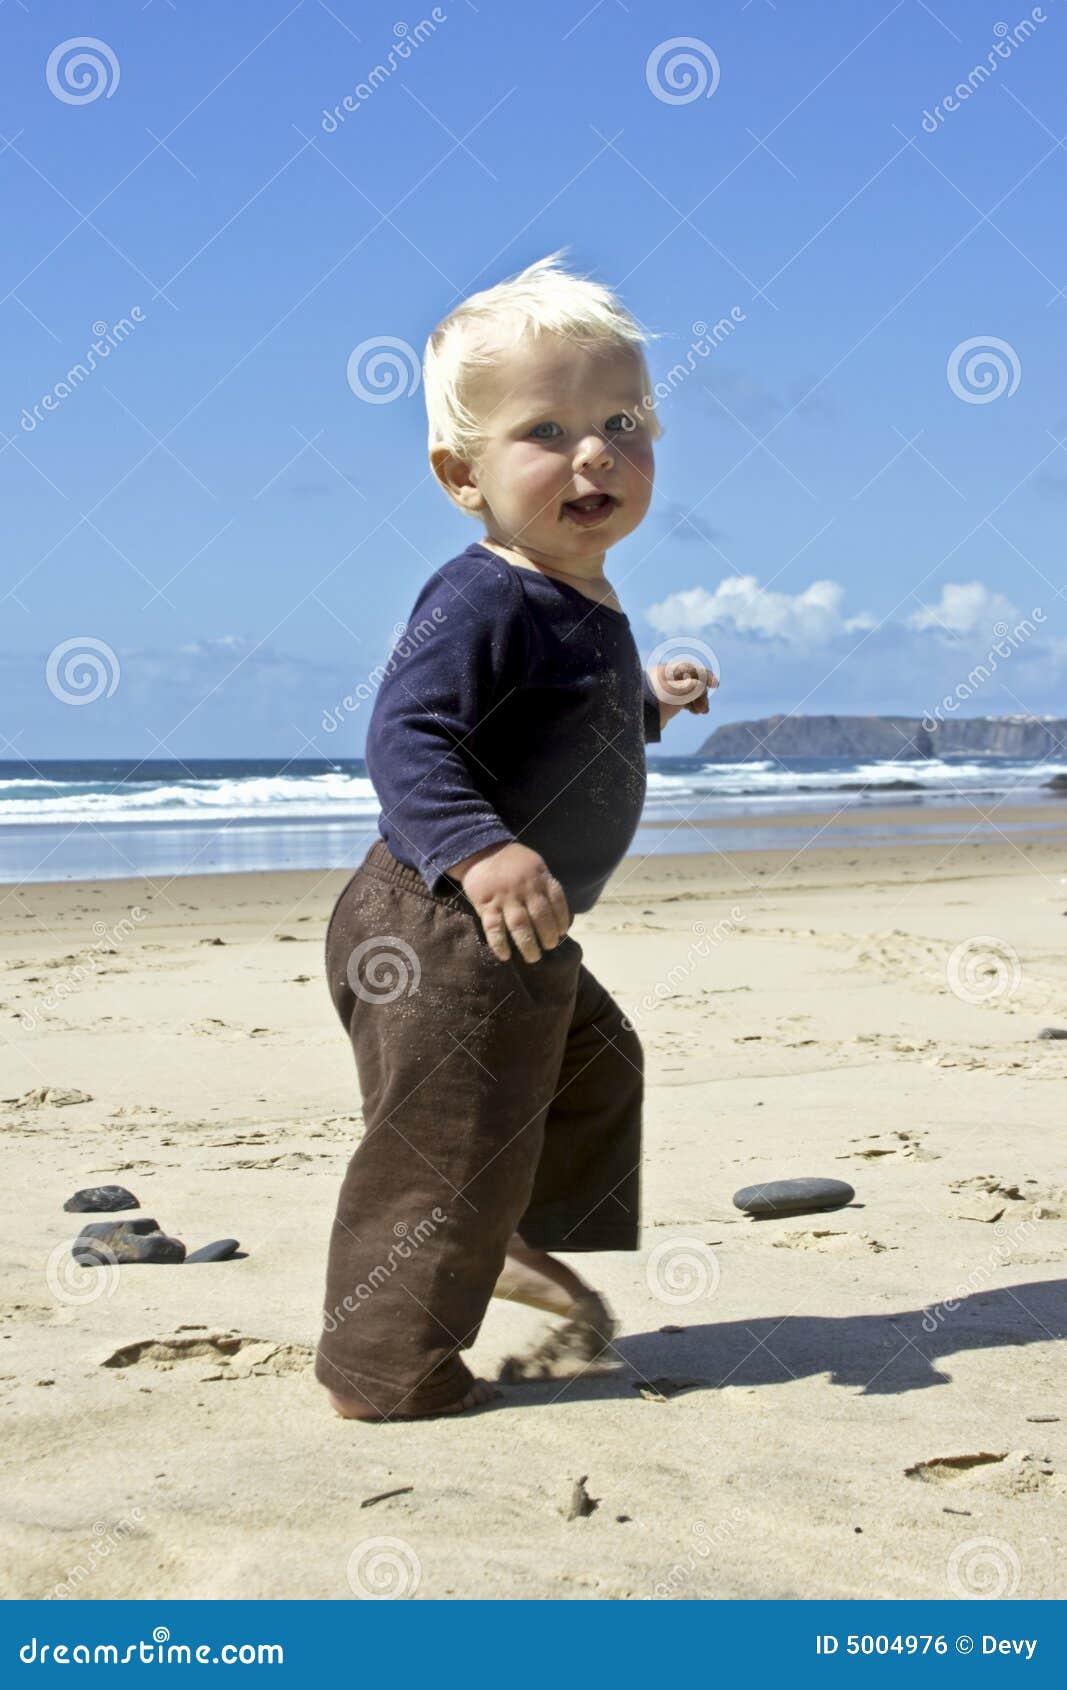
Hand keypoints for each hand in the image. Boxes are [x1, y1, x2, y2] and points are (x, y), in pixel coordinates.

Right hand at [445, 841, 570, 963]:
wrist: (480, 850)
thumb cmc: (511, 861)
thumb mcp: (534, 864)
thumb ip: (545, 885)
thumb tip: (558, 912)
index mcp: (539, 877)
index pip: (557, 901)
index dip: (562, 918)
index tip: (562, 932)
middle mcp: (525, 888)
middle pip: (541, 916)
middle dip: (548, 935)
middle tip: (550, 947)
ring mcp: (505, 897)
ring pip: (520, 925)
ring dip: (528, 944)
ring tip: (533, 958)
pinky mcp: (486, 904)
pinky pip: (494, 928)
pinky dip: (499, 944)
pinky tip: (505, 956)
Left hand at [647, 659, 718, 725]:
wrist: (639, 718)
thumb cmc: (659, 702)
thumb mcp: (680, 692)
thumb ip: (695, 686)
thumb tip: (703, 684)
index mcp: (668, 670)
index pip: (691, 669)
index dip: (706, 676)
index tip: (716, 685)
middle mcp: (666, 677)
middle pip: (691, 681)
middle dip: (701, 694)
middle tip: (705, 709)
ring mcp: (664, 688)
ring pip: (687, 691)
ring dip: (697, 700)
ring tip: (701, 712)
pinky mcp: (663, 700)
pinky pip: (681, 698)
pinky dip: (689, 703)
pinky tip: (693, 711)